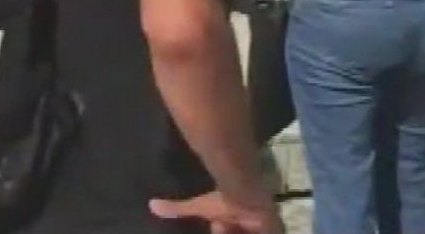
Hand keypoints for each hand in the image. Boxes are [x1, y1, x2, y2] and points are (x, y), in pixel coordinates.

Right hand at [149, 191, 283, 233]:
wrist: (246, 195)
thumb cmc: (223, 201)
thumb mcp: (198, 207)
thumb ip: (177, 207)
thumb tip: (151, 204)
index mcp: (232, 221)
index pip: (224, 230)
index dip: (221, 228)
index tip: (220, 222)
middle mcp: (246, 224)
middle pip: (236, 230)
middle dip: (230, 228)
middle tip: (229, 221)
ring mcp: (262, 229)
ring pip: (246, 231)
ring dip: (239, 227)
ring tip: (239, 219)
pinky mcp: (273, 231)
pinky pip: (266, 233)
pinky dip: (252, 229)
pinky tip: (245, 222)